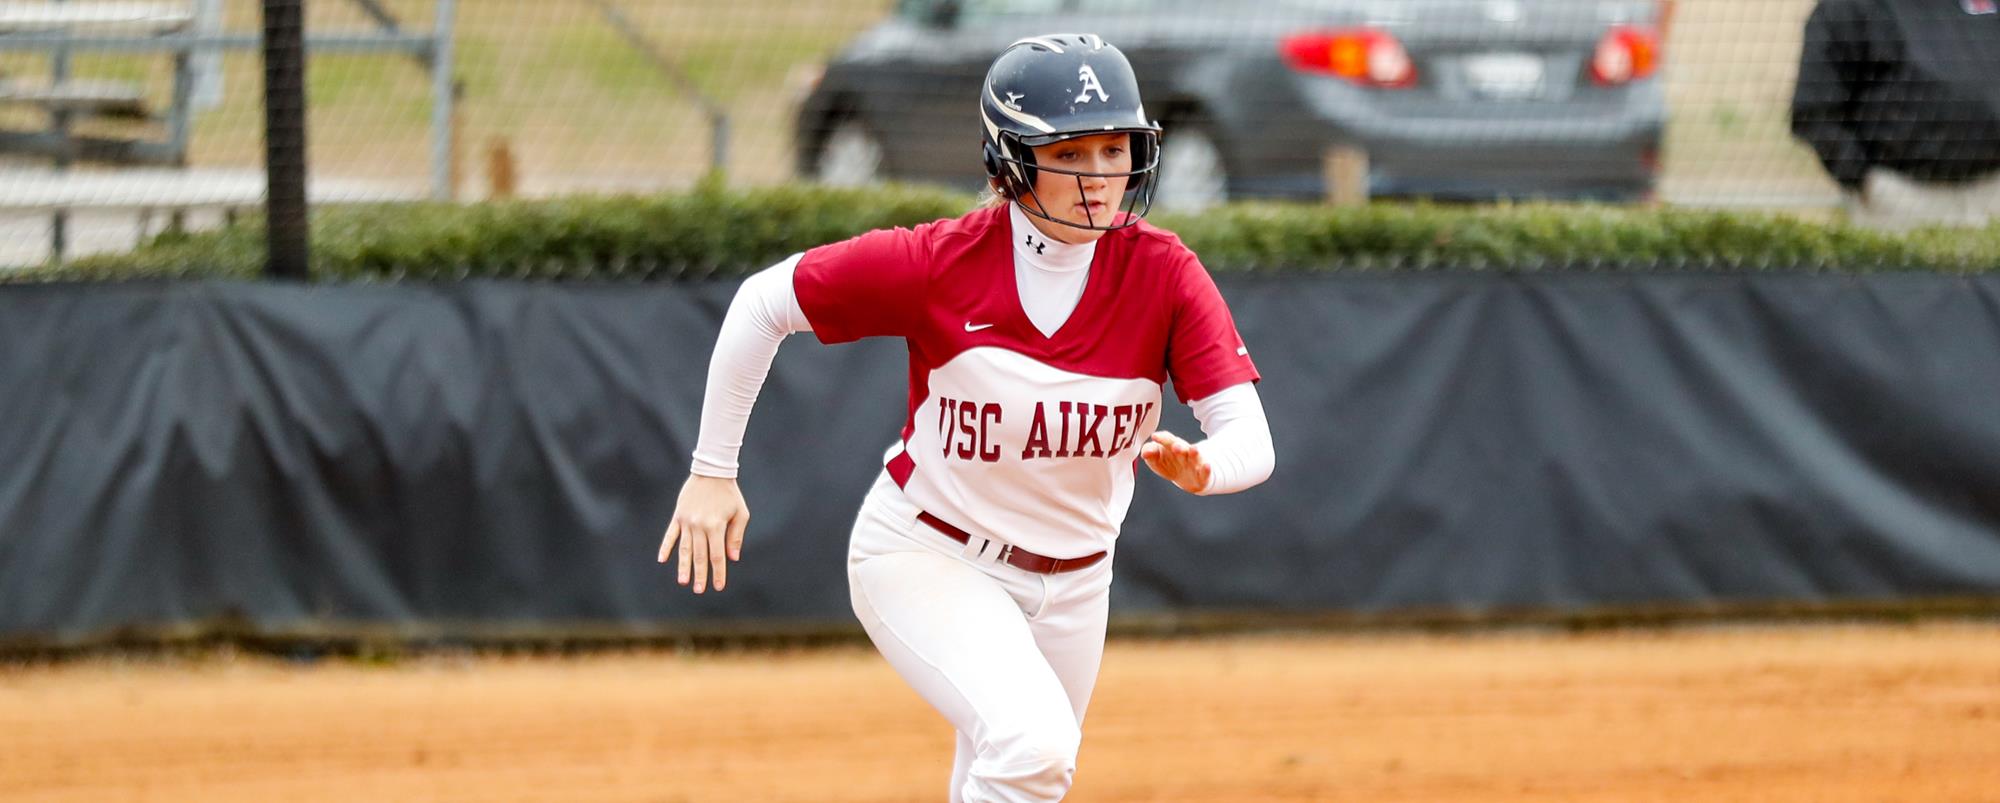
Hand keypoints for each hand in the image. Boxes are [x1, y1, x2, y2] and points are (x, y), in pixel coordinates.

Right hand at [656, 474, 748, 592]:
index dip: (718, 572)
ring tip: (683, 581)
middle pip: (699, 556)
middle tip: (699, 590)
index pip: (717, 555)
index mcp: (716, 526)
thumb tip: (732, 558)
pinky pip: (670, 534)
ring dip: (683, 566)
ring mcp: (686, 521)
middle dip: (700, 574)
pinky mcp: (678, 516)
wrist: (711, 471)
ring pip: (684, 549)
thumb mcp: (740, 513)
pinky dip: (665, 547)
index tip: (718, 586)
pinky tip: (662, 560)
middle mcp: (699, 526)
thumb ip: (736, 536)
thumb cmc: (729, 493)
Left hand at [1141, 430, 1209, 493]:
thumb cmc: (1170, 464)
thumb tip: (1145, 452)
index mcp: (1172, 446)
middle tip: (1175, 446)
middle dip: (1178, 446)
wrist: (1190, 479)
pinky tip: (1207, 465)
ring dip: (1194, 452)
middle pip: (1182, 447)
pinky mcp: (1203, 475)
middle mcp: (1185, 452)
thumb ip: (1150, 453)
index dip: (1162, 438)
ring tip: (1193, 449)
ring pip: (1195, 456)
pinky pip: (1205, 472)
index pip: (1167, 440)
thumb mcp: (1157, 459)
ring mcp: (1195, 463)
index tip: (1154, 437)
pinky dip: (1206, 469)